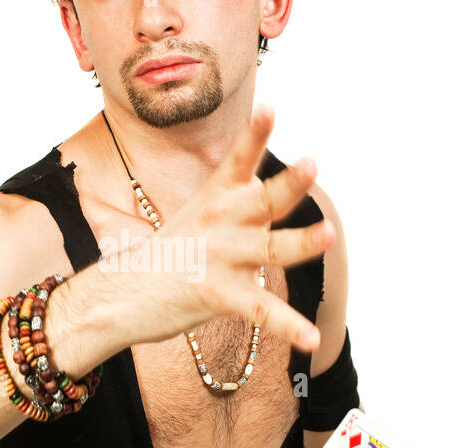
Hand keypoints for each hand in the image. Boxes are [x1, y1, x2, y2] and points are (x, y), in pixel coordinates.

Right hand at [124, 102, 334, 349]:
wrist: (119, 296)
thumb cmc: (165, 257)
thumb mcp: (197, 218)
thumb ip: (234, 205)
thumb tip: (264, 194)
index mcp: (216, 198)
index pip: (239, 159)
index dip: (255, 133)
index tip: (270, 107)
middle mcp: (223, 223)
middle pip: (265, 199)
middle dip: (290, 183)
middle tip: (311, 164)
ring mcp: (223, 259)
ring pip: (273, 249)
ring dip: (303, 242)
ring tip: (329, 233)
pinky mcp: (220, 295)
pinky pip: (263, 313)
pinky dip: (290, 328)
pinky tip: (313, 340)